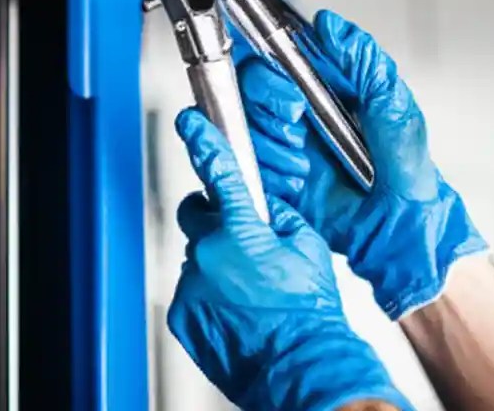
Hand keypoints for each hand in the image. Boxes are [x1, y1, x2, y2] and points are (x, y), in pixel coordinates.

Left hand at [168, 108, 408, 410]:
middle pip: (199, 217)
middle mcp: (209, 257)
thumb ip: (282, 219)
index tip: (189, 123)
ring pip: (199, 258)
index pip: (220, 175)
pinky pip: (192, 291)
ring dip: (218, 264)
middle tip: (245, 241)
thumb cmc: (311, 317)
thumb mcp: (309, 250)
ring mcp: (192, 288)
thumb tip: (268, 210)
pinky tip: (238, 310)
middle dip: (217, 220)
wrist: (302, 371)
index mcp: (242, 233)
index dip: (203, 143)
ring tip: (251, 291)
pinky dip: (211, 295)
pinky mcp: (183, 316)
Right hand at [240, 9, 488, 319]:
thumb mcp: (395, 108)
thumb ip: (365, 62)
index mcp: (322, 89)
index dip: (273, 73)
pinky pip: (246, 165)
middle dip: (270, 108)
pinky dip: (272, 174)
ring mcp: (280, 145)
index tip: (294, 95)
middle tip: (297, 123)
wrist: (399, 229)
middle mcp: (295, 113)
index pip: (273, 59)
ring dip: (274, 147)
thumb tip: (331, 25)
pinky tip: (299, 182)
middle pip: (247, 90)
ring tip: (307, 164)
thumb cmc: (406, 172)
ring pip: (242, 128)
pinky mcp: (270, 176)